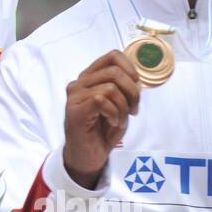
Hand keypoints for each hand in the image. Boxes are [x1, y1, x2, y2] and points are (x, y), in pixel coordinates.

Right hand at [62, 50, 141, 187]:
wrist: (88, 156)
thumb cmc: (102, 131)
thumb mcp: (119, 105)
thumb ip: (124, 89)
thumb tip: (137, 79)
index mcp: (90, 77)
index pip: (112, 56)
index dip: (130, 67)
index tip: (137, 84)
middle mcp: (80, 82)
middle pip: (114, 71)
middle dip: (132, 92)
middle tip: (133, 109)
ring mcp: (75, 96)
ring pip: (110, 87)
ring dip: (123, 106)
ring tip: (120, 118)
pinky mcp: (75, 109)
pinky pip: (102, 100)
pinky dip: (114, 113)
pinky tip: (112, 122)